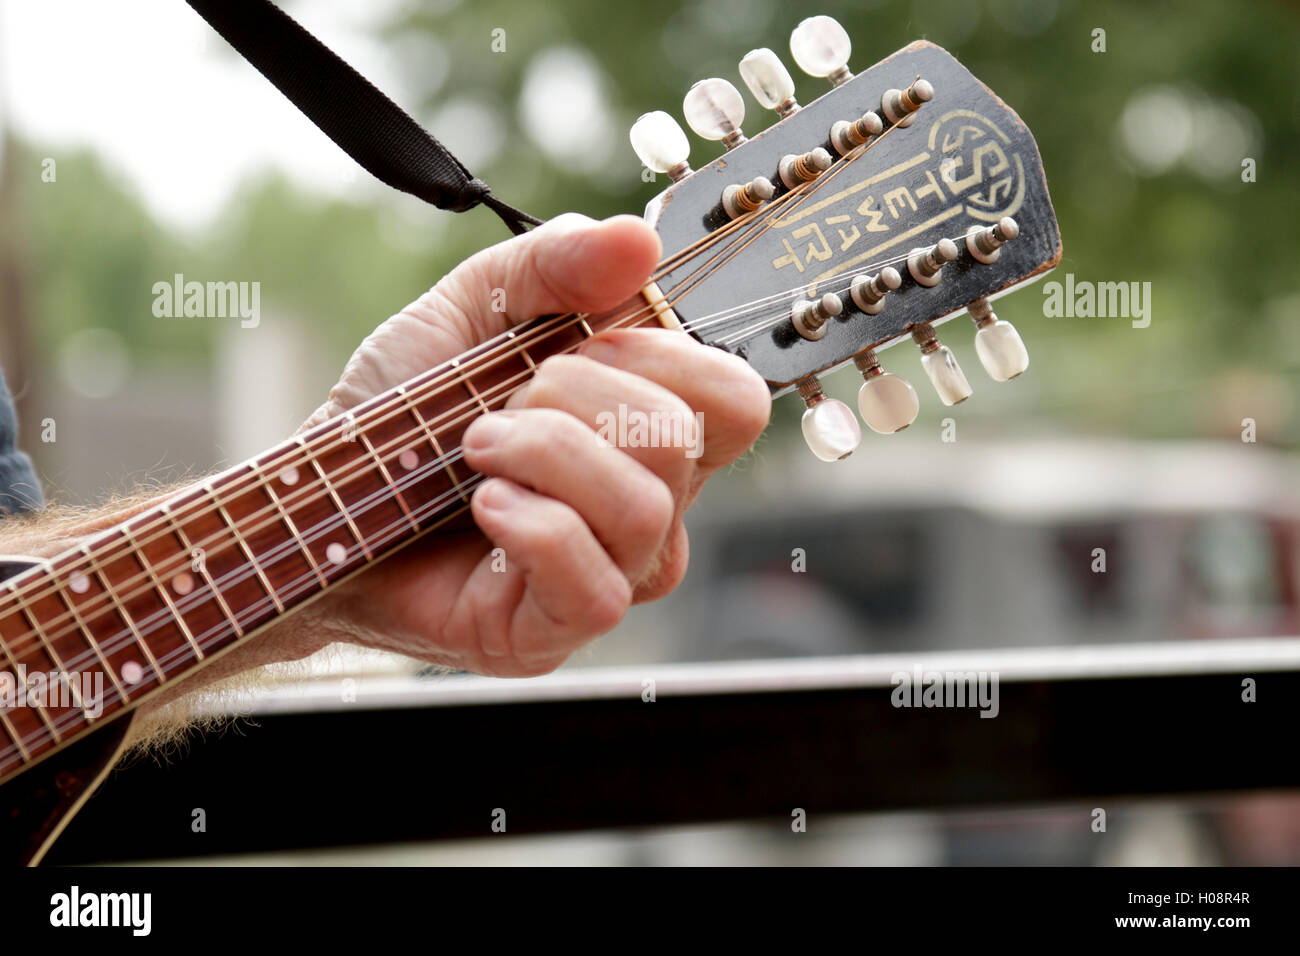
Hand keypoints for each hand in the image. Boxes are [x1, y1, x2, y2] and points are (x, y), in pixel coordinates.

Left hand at [301, 214, 770, 675]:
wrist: (319, 492)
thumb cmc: (407, 410)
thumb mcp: (476, 304)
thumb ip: (558, 262)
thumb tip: (640, 240)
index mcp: (645, 430)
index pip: (735, 403)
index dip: (669, 358)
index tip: (584, 345)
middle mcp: (646, 507)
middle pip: (682, 442)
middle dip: (576, 397)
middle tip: (503, 403)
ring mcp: (606, 574)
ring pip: (642, 509)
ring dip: (543, 454)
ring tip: (475, 449)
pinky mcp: (553, 630)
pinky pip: (594, 587)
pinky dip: (533, 527)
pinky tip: (484, 506)